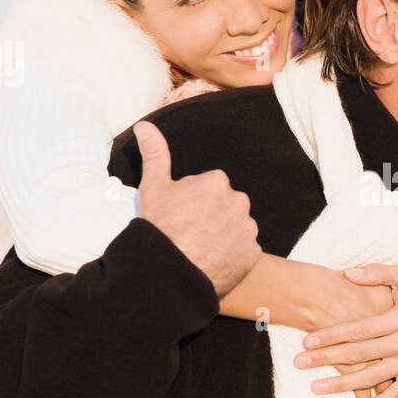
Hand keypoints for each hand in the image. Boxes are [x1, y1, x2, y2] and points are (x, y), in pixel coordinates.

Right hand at [134, 120, 261, 297]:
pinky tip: (213, 261)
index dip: (192, 203)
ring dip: (224, 237)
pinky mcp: (253, 253)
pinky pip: (244, 251)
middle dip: (211, 218)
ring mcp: (248, 228)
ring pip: (236, 228)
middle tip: (189, 234)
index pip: (209, 189)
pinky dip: (233, 256)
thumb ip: (155, 153)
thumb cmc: (159, 227)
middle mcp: (239, 201)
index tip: (181, 216)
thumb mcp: (153, 187)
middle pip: (225, 207)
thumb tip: (144, 125)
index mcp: (218, 181)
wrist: (169, 272)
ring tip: (200, 249)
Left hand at [295, 264, 397, 397]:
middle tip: (299, 363)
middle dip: (326, 359)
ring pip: (372, 378)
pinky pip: (394, 396)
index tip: (307, 340)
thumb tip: (347, 273)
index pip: (358, 329)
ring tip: (316, 387)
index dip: (331, 335)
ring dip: (342, 385)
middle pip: (359, 354)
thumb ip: (375, 273)